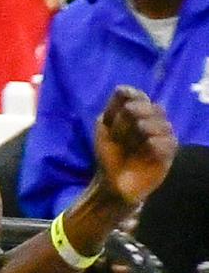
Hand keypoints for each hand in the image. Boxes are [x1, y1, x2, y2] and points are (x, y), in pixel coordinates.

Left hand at [92, 86, 175, 212]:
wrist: (113, 182)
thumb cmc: (109, 156)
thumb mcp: (103, 131)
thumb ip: (111, 109)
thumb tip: (122, 90)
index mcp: (135, 112)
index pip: (133, 94)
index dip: (127, 98)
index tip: (114, 113)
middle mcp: (152, 119)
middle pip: (143, 107)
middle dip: (126, 121)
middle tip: (117, 137)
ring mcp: (162, 134)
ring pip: (158, 122)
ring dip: (139, 133)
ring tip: (131, 147)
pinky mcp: (169, 151)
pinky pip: (166, 141)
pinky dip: (153, 145)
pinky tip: (146, 153)